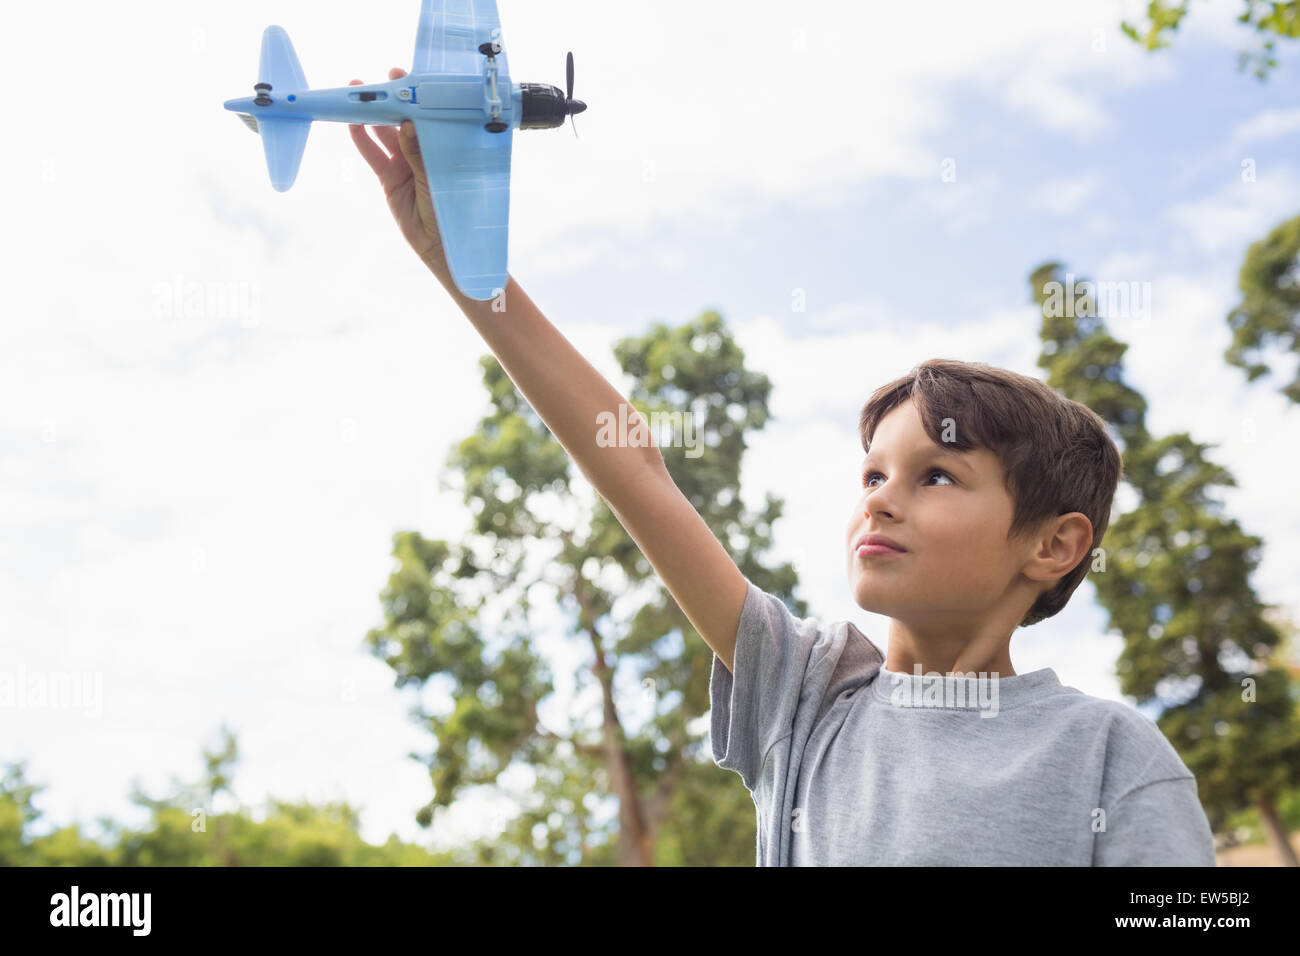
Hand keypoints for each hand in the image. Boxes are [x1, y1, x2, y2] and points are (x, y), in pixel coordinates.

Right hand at [348, 67, 452, 287]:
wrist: (440, 245)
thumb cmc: (449, 209)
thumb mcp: (435, 177)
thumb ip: (419, 153)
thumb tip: (408, 125)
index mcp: (439, 148)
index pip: (425, 117)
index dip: (414, 97)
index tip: (403, 78)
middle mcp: (421, 153)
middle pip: (402, 121)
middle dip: (390, 101)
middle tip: (379, 81)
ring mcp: (403, 165)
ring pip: (384, 134)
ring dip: (372, 115)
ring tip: (359, 94)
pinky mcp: (389, 179)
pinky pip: (372, 155)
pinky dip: (362, 139)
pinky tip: (353, 123)